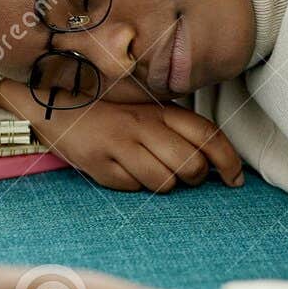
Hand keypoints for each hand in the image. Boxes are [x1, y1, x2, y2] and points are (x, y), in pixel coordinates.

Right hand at [0, 80, 244, 192]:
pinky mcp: (100, 164)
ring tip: (152, 171)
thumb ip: (176, 123)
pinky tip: (124, 170)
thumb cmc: (107, 106)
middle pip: (192, 165)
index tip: (236, 178)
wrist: (51, 100)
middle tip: (187, 175)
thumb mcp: (145, 105)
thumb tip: (213, 153)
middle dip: (197, 178)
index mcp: (159, 108)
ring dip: (167, 184)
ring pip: (167, 182)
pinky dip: (136, 185)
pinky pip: (134, 188)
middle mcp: (143, 125)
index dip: (228, 160)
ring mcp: (121, 145)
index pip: (207, 135)